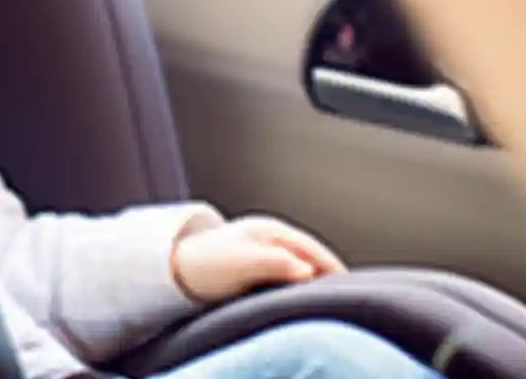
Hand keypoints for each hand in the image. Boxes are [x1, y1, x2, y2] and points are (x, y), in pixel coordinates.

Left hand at [170, 215, 346, 304]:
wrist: (177, 266)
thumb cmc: (207, 265)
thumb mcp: (243, 263)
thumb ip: (275, 264)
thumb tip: (307, 270)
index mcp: (270, 230)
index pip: (313, 249)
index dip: (332, 267)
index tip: (349, 285)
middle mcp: (269, 234)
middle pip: (309, 252)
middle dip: (327, 270)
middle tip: (346, 293)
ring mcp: (262, 245)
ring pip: (298, 260)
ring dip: (313, 275)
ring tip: (328, 294)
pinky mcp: (254, 259)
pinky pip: (286, 268)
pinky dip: (298, 279)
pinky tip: (300, 292)